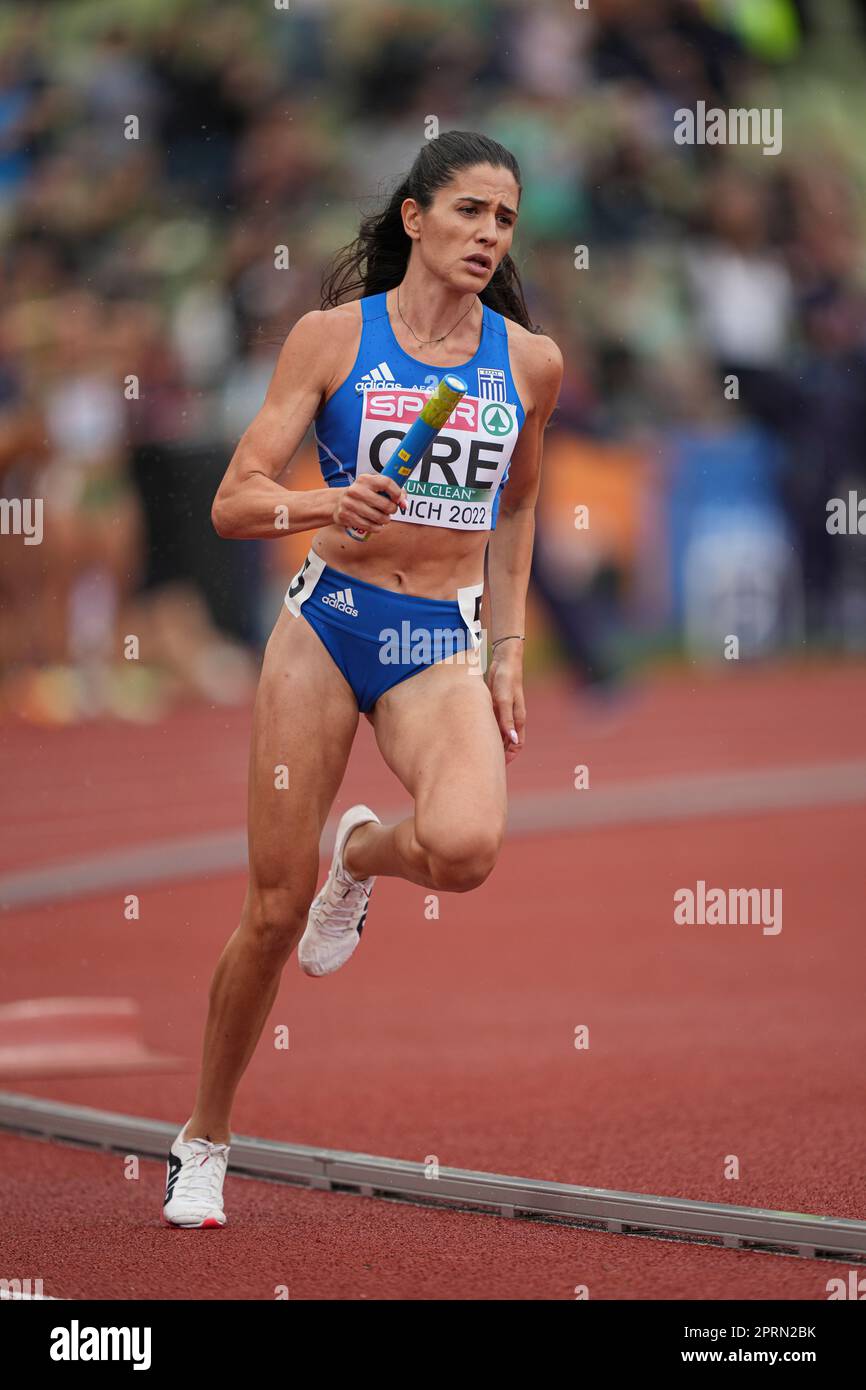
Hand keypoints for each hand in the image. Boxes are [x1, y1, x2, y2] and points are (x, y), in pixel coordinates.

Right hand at [333, 474, 406, 534]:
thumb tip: (404, 504)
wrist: (337, 502)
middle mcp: (356, 490)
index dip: (397, 493)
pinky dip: (376, 528)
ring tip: (383, 518)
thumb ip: (392, 491)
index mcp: (365, 479)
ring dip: (385, 520)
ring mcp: (350, 504)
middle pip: (385, 504)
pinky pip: (369, 526)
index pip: (386, 483)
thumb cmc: (362, 494)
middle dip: (392, 510)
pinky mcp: (346, 516)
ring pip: (378, 518)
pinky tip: (376, 525)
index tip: (398, 499)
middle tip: (390, 510)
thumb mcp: (374, 487)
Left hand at [486, 645, 525, 764]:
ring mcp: (504, 711)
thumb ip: (507, 720)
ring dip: (493, 742)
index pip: (517, 744)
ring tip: (480, 751)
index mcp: (518, 718)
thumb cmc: (506, 680)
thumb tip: (512, 741)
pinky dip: (487, 729)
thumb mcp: (504, 700)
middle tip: (486, 762)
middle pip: (508, 741)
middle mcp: (512, 717)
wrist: (504, 661)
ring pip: (500, 733)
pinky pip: (493, 722)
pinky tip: (476, 733)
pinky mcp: (497, 705)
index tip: (500, 765)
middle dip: (500, 753)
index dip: (510, 756)